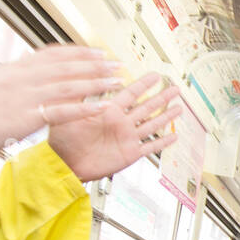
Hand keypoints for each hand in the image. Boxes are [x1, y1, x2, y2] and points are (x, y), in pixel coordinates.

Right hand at [0, 47, 125, 155]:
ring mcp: (25, 97)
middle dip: (94, 64)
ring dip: (96, 83)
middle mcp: (22, 79)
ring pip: (69, 85)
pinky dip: (85, 108)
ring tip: (117, 82)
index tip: (95, 52)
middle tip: (116, 64)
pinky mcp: (26, 117)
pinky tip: (103, 107)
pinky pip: (62, 111)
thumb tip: (26, 76)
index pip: (51, 55)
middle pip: (65, 67)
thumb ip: (14, 81)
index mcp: (14, 70)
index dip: (77, 52)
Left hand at [48, 71, 180, 181]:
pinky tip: (173, 137)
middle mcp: (120, 123)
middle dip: (162, 97)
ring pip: (152, 124)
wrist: (63, 163)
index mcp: (107, 111)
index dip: (144, 84)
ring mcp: (126, 138)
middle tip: (174, 88)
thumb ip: (79, 96)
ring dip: (166, 116)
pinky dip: (163, 143)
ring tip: (179, 108)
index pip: (130, 93)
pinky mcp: (130, 154)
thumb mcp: (66, 111)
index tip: (155, 76)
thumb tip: (88, 80)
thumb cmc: (61, 139)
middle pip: (147, 107)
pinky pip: (150, 147)